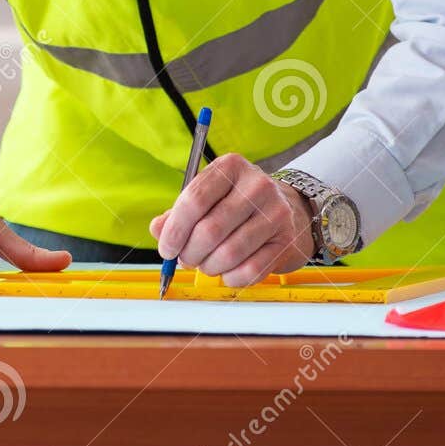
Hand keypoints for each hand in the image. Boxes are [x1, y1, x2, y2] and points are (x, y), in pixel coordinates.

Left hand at [148, 153, 315, 286]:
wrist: (286, 207)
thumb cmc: (234, 203)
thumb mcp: (206, 197)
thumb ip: (177, 213)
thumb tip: (157, 229)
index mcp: (230, 167)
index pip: (194, 201)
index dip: (174, 231)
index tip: (166, 249)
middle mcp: (257, 185)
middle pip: (210, 230)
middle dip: (189, 253)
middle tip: (185, 260)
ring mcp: (276, 212)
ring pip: (229, 253)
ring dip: (209, 267)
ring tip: (205, 264)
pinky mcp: (287, 240)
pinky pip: (251, 270)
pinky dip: (231, 278)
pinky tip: (226, 272)